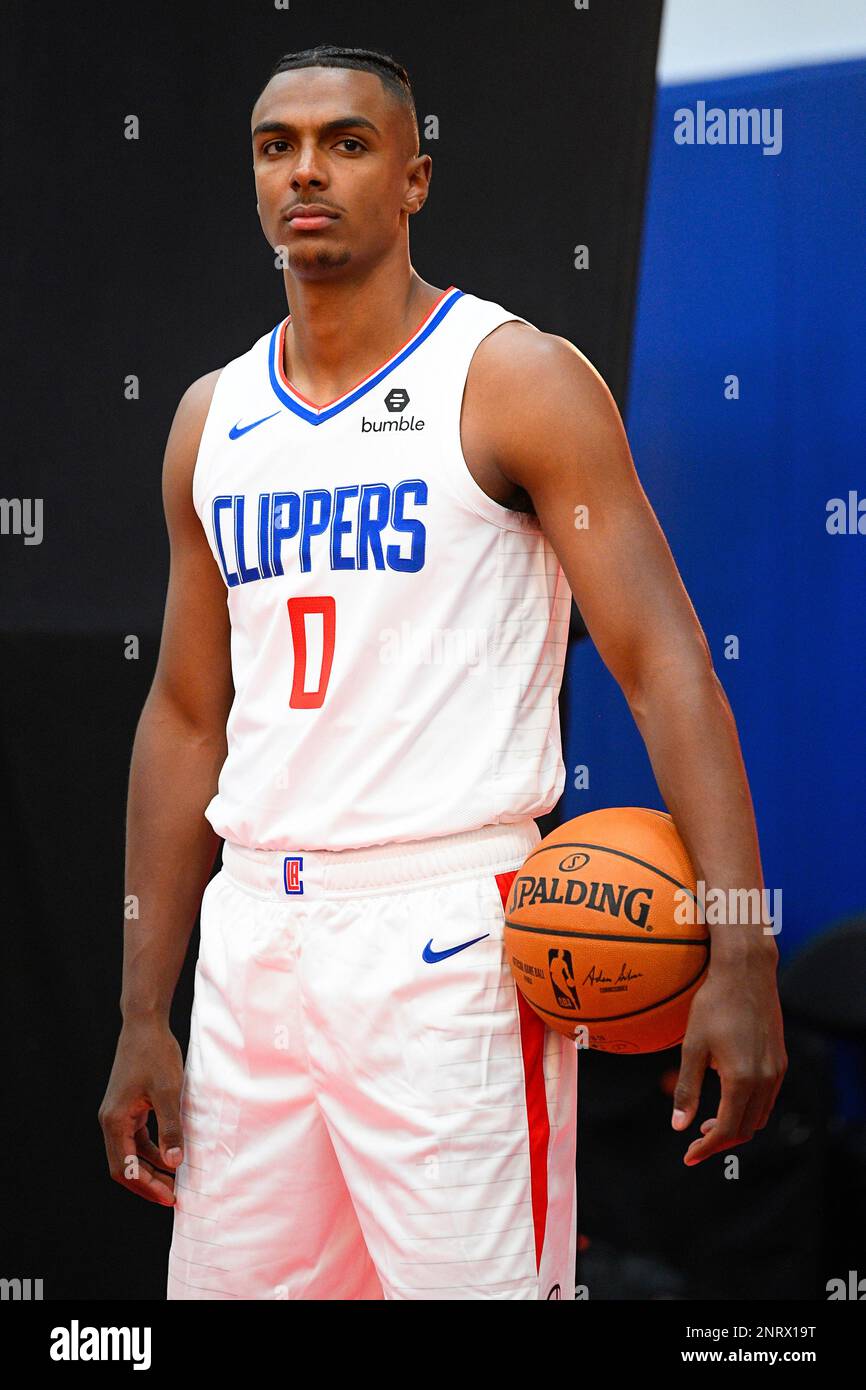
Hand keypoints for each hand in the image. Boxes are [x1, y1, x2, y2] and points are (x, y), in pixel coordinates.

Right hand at [98, 1017, 185, 1204]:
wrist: (145, 1024)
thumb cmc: (156, 1054)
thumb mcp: (169, 1092)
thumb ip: (170, 1128)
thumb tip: (174, 1163)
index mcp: (114, 1120)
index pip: (125, 1168)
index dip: (145, 1186)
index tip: (169, 1197)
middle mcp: (111, 1120)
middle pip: (125, 1165)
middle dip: (148, 1182)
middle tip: (174, 1195)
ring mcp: (118, 1113)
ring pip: (132, 1152)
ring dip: (152, 1168)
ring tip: (176, 1180)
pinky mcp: (128, 1106)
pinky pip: (138, 1137)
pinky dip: (153, 1150)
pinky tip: (172, 1155)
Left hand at [671, 950, 786, 1164]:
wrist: (746, 972)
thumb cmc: (713, 1004)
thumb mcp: (693, 1046)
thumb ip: (687, 1088)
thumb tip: (679, 1126)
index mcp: (742, 1079)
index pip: (727, 1129)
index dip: (707, 1147)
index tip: (689, 1155)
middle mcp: (766, 1079)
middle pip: (747, 1129)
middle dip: (722, 1141)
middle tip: (696, 1141)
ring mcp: (777, 1070)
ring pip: (760, 1116)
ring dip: (737, 1126)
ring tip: (709, 1122)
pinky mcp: (780, 1060)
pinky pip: (768, 1098)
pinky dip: (749, 1109)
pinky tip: (729, 1098)